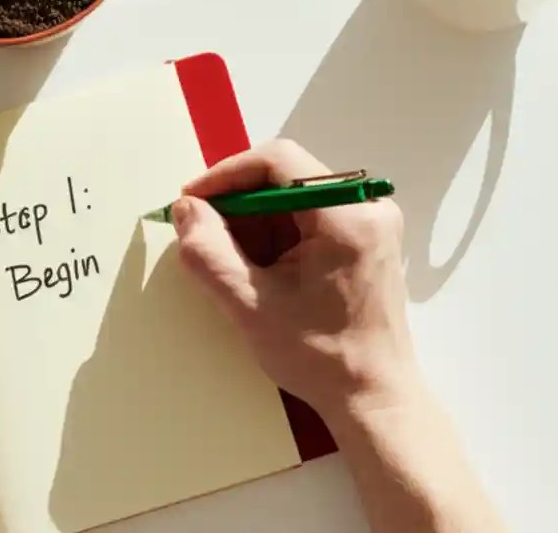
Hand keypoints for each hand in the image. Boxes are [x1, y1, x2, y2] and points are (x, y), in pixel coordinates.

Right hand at [172, 139, 421, 420]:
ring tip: (234, 261)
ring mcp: (372, 221)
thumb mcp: (250, 305)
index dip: (227, 174)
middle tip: (203, 232)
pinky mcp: (367, 238)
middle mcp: (368, 207)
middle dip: (239, 201)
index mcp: (347, 216)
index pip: (279, 161)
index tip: (192, 200)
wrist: (372, 396)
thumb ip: (209, 252)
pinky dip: (277, 233)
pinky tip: (262, 269)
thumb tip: (185, 208)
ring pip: (295, 195)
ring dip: (256, 220)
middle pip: (288, 174)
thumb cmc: (319, 357)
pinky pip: (311, 214)